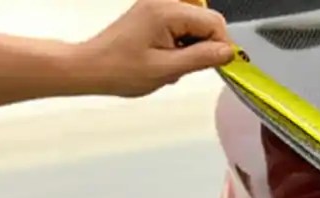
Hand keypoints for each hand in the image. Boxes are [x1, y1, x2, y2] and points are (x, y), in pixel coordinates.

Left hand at [75, 0, 232, 96]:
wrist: (90, 67)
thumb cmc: (119, 69)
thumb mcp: (166, 69)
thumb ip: (202, 58)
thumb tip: (229, 52)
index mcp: (167, 12)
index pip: (214, 22)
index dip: (220, 46)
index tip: (215, 66)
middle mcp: (163, 3)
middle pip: (206, 20)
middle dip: (205, 46)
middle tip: (187, 67)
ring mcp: (156, 6)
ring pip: (195, 25)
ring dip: (191, 47)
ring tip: (171, 64)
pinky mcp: (152, 14)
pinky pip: (181, 26)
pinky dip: (180, 44)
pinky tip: (165, 58)